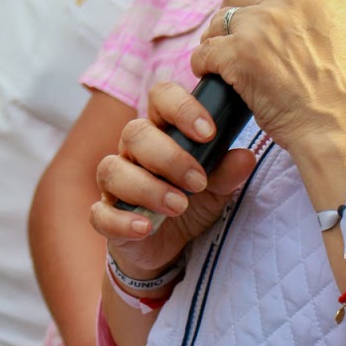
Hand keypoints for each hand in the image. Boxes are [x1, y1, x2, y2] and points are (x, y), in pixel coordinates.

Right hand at [90, 82, 257, 281]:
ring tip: (178, 205)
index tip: (208, 133)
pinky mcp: (105, 216)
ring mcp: (115, 183)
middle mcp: (133, 151)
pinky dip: (121, 220)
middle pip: (135, 132)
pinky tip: (145, 227)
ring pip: (113, 169)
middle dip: (169, 157)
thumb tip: (245, 157)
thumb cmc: (191, 203)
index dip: (181, 108)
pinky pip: (100, 213)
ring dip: (148, 188)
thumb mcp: (216, 189)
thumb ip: (227, 172)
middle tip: (198, 181)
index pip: (160, 98)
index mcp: (161, 132)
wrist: (171, 247)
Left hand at [192, 0, 345, 155]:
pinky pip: (204, 51)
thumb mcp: (331, 20)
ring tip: (244, 66)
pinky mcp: (241, 54)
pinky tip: (226, 78)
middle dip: (237, 17)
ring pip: (217, 20)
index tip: (259, 2)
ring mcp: (264, 23)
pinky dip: (207, 66)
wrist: (340, 127)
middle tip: (255, 46)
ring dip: (221, 42)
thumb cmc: (335, 84)